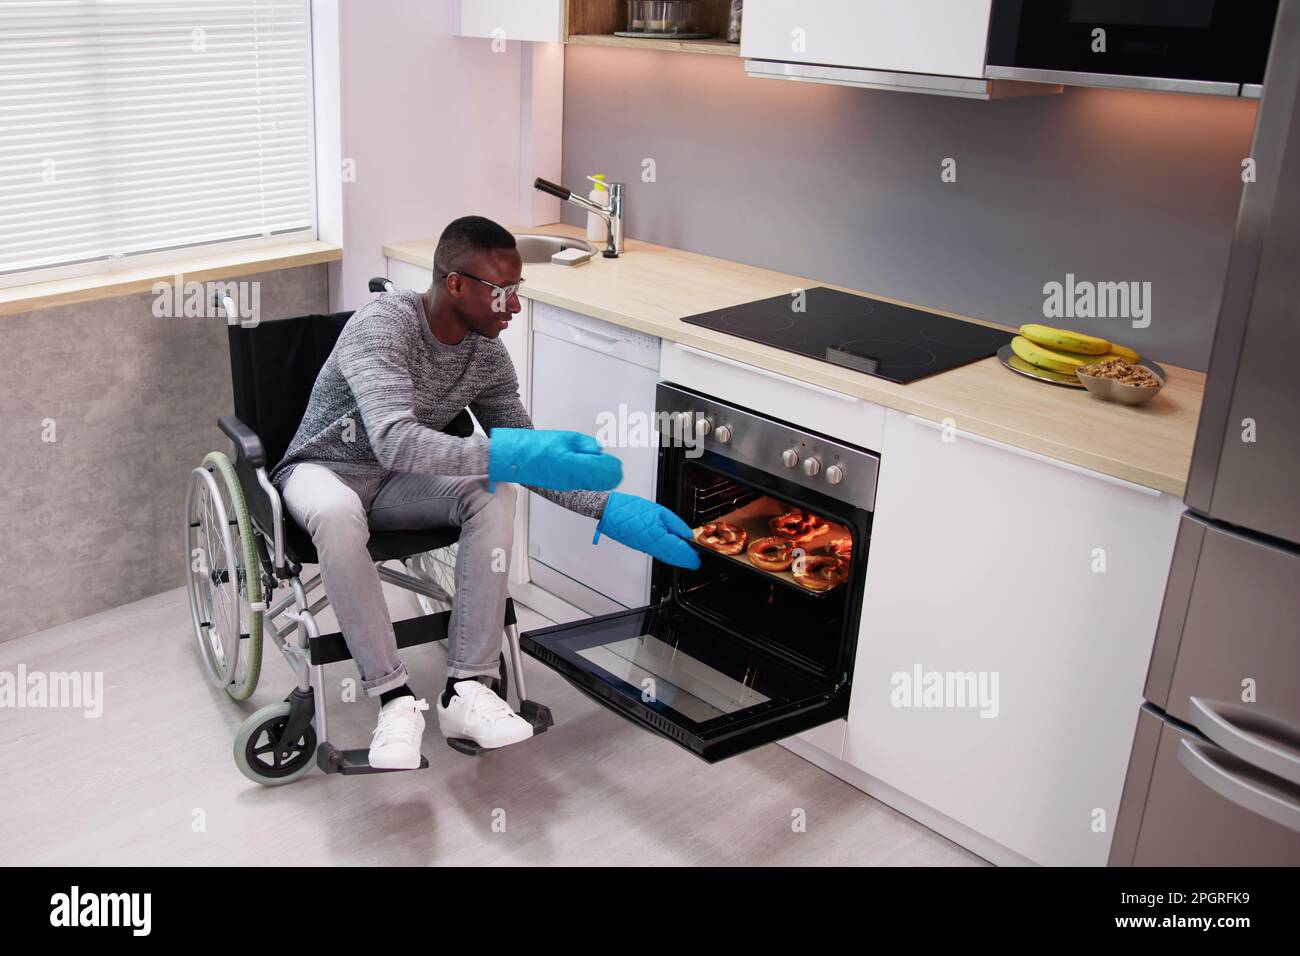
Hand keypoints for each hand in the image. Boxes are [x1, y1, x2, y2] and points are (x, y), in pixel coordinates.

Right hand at [488, 428, 621, 491]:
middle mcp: (571, 477)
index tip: (618, 463)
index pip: (601, 468)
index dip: (612, 466)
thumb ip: (585, 445)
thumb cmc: (536, 446)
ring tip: (609, 472)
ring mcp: (565, 483)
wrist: (516, 458)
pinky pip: (580, 484)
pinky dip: (590, 481)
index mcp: (573, 463)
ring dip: (601, 479)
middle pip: (598, 480)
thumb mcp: (565, 437)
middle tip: (618, 469)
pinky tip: (593, 475)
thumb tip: (599, 449)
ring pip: (590, 484)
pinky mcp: (560, 485)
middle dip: (610, 475)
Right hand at [592, 492, 699, 569]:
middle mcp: (653, 547)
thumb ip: (676, 524)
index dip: (691, 556)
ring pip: (667, 558)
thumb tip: (687, 533)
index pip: (680, 551)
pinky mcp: (642, 547)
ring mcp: (646, 549)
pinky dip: (668, 556)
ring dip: (678, 559)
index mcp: (659, 538)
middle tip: (696, 560)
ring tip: (687, 558)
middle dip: (686, 560)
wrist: (611, 513)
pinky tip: (672, 553)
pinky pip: (659, 554)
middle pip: (674, 558)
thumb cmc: (631, 509)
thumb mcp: (660, 512)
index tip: (698, 557)